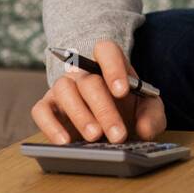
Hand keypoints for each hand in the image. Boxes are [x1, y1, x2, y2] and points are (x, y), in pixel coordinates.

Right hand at [30, 40, 166, 144]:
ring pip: (64, 91)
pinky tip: (66, 142)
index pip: (106, 50)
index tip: (122, 91)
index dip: (113, 67)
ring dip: (80, 115)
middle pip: (89, 81)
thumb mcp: (150, 113)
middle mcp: (83, 72)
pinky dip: (50, 126)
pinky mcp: (47, 107)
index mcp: (110, 64)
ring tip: (95, 137)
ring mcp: (63, 88)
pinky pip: (40, 111)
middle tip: (117, 135)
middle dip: (104, 109)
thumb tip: (143, 129)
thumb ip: (152, 117)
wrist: (111, 128)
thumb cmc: (131, 113)